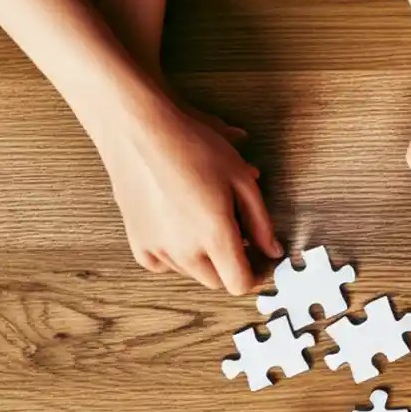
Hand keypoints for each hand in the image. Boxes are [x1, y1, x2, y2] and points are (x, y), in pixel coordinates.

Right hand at [96, 102, 281, 293]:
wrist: (138, 128)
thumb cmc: (193, 146)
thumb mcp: (241, 179)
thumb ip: (261, 223)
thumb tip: (273, 251)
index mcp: (214, 236)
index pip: (240, 283)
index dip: (254, 274)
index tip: (258, 260)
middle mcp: (185, 251)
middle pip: (216, 282)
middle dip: (230, 266)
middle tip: (237, 237)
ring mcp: (157, 249)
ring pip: (190, 273)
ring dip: (204, 259)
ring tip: (207, 223)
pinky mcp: (137, 242)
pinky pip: (162, 264)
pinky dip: (174, 255)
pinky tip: (179, 230)